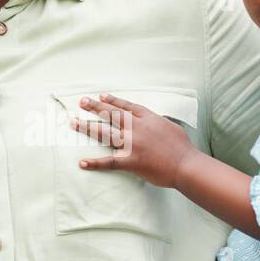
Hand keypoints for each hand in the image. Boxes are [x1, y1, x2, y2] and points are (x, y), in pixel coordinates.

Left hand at [70, 93, 196, 187]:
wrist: (186, 165)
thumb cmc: (183, 148)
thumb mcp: (171, 127)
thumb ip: (159, 122)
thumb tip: (156, 120)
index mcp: (148, 118)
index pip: (126, 107)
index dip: (112, 101)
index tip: (101, 96)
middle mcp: (137, 128)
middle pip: (112, 115)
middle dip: (95, 107)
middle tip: (82, 101)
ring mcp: (132, 144)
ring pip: (105, 133)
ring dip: (87, 127)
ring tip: (74, 122)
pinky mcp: (130, 161)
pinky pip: (109, 162)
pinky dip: (95, 163)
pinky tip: (82, 163)